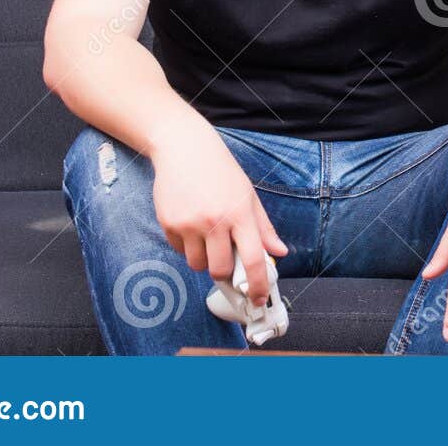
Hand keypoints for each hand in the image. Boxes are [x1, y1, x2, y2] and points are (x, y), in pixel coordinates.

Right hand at [151, 119, 288, 309]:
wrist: (184, 148)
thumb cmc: (221, 171)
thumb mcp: (248, 195)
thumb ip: (263, 227)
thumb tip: (279, 253)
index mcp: (240, 214)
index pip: (252, 260)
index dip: (258, 285)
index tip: (259, 299)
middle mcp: (215, 221)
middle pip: (220, 270)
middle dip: (225, 274)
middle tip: (227, 261)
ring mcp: (190, 223)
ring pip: (197, 264)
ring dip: (205, 259)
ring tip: (208, 236)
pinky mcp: (169, 223)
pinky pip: (179, 251)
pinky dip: (187, 247)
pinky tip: (191, 224)